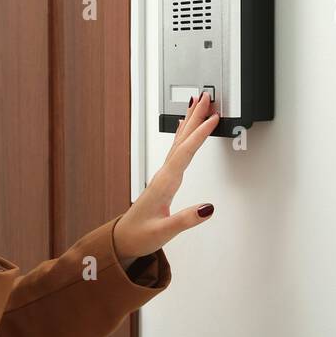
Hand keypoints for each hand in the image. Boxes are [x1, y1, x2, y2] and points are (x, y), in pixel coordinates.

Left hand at [114, 91, 218, 258]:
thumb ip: (186, 220)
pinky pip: (176, 150)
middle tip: (206, 97)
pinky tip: (183, 127)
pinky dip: (182, 135)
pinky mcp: (164, 180)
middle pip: (182, 140)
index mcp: (164, 184)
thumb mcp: (164, 232)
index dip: (200, 134)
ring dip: (190, 122)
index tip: (213, 118)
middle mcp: (163, 175)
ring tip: (198, 104)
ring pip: (179, 142)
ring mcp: (162, 176)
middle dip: (194, 118)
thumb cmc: (140, 235)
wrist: (123, 239)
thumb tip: (208, 208)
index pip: (185, 153)